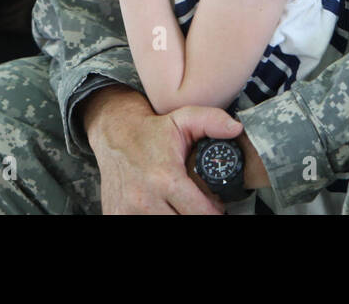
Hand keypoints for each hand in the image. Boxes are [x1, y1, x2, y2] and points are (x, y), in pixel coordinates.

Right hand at [84, 86, 241, 213]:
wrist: (113, 134)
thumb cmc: (150, 131)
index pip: (201, 214)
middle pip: (184, 224)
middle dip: (195, 216)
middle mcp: (145, 198)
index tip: (215, 206)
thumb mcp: (183, 120)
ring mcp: (128, 211)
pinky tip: (161, 208)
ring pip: (164, 229)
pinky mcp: (116, 216)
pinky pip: (143, 226)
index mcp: (165, 177)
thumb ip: (212, 121)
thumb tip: (235, 129)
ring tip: (179, 206)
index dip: (213, 212)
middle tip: (196, 205)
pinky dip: (156, 218)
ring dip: (176, 218)